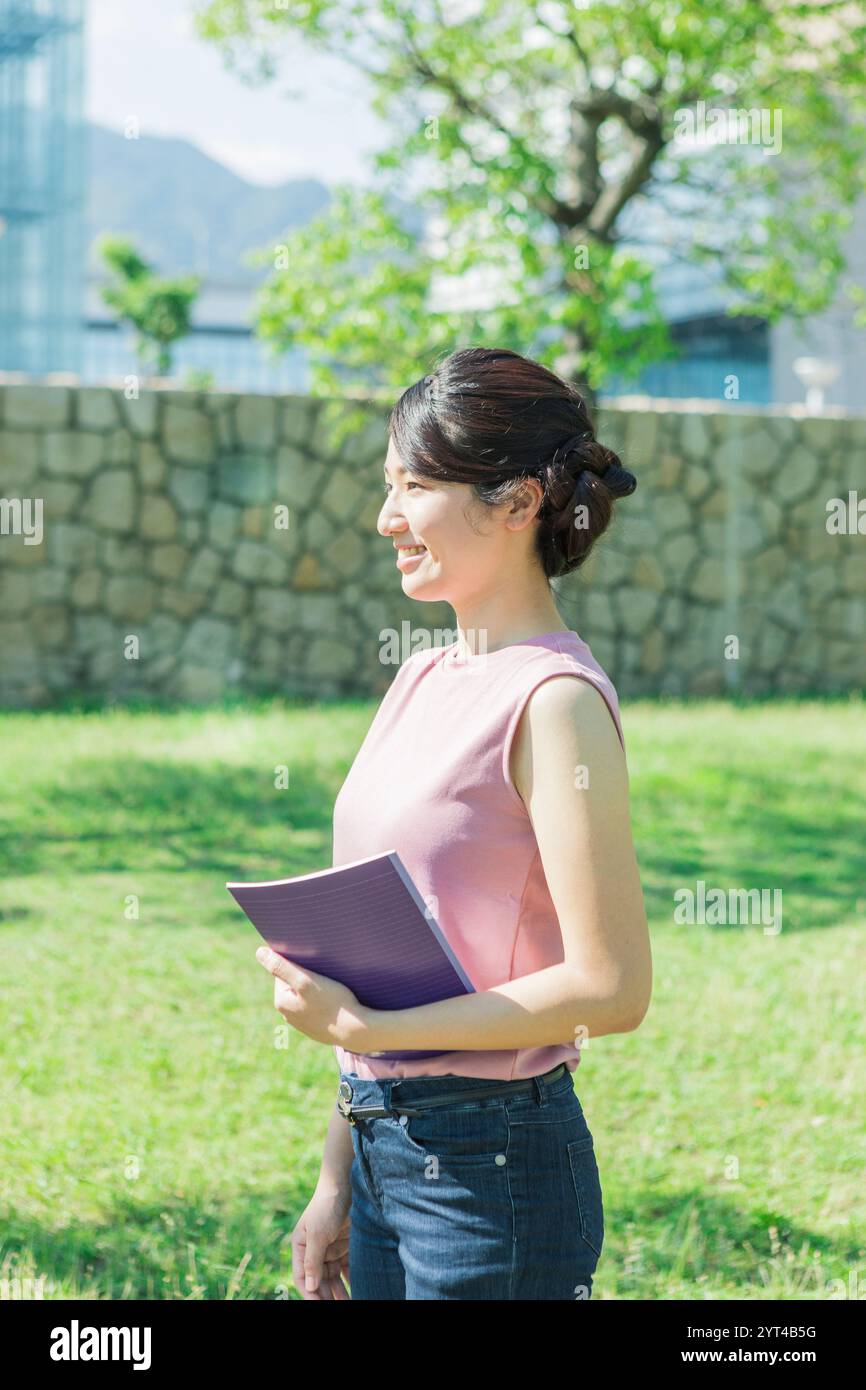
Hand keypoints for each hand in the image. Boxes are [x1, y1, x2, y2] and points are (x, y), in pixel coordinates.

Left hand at [256, 946, 370, 1048]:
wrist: (357, 1032)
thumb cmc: (333, 1003)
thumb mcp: (306, 981)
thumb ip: (281, 966)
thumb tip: (259, 953)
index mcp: (281, 1002)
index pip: (284, 972)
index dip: (301, 966)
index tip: (316, 969)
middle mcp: (288, 1015)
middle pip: (295, 983)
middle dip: (308, 977)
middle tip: (326, 979)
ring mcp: (303, 1023)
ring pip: (307, 995)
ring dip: (317, 989)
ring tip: (332, 990)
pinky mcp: (317, 1028)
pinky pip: (317, 1007)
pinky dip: (324, 1002)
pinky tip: (336, 1003)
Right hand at [292, 1186, 351, 1299]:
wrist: (348, 1184)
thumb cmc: (327, 1205)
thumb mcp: (318, 1233)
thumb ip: (313, 1261)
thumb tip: (309, 1287)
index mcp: (302, 1247)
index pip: (302, 1277)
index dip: (309, 1293)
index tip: (319, 1304)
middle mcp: (315, 1251)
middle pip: (319, 1281)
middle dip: (327, 1296)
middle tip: (340, 1306)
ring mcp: (331, 1250)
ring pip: (333, 1279)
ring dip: (340, 1293)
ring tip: (349, 1303)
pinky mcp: (346, 1247)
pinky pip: (347, 1269)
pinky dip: (351, 1281)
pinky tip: (358, 1290)